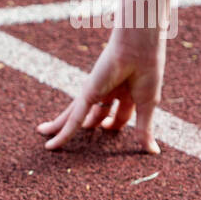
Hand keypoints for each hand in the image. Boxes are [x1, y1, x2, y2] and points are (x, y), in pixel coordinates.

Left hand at [37, 29, 164, 153]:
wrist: (139, 47)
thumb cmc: (148, 71)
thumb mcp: (147, 105)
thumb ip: (145, 130)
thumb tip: (154, 152)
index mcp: (127, 93)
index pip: (119, 116)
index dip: (116, 126)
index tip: (111, 132)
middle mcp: (107, 92)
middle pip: (92, 116)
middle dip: (88, 127)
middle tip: (80, 139)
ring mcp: (94, 93)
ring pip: (74, 117)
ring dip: (60, 129)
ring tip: (46, 138)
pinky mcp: (85, 95)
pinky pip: (73, 120)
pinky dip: (63, 133)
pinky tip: (51, 144)